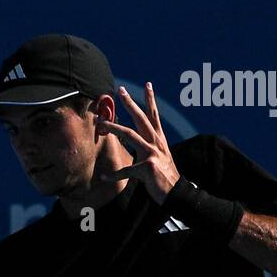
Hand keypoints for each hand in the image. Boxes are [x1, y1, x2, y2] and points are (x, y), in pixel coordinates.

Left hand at [95, 82, 181, 204]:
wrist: (175, 192)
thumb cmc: (165, 176)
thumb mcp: (159, 157)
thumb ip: (149, 148)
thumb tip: (137, 143)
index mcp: (159, 139)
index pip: (154, 116)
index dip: (151, 99)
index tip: (148, 84)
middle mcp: (156, 143)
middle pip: (141, 118)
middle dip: (131, 103)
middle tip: (121, 90)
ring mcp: (152, 153)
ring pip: (130, 135)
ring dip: (114, 128)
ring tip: (102, 124)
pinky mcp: (147, 167)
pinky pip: (126, 170)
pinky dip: (114, 175)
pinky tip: (104, 177)